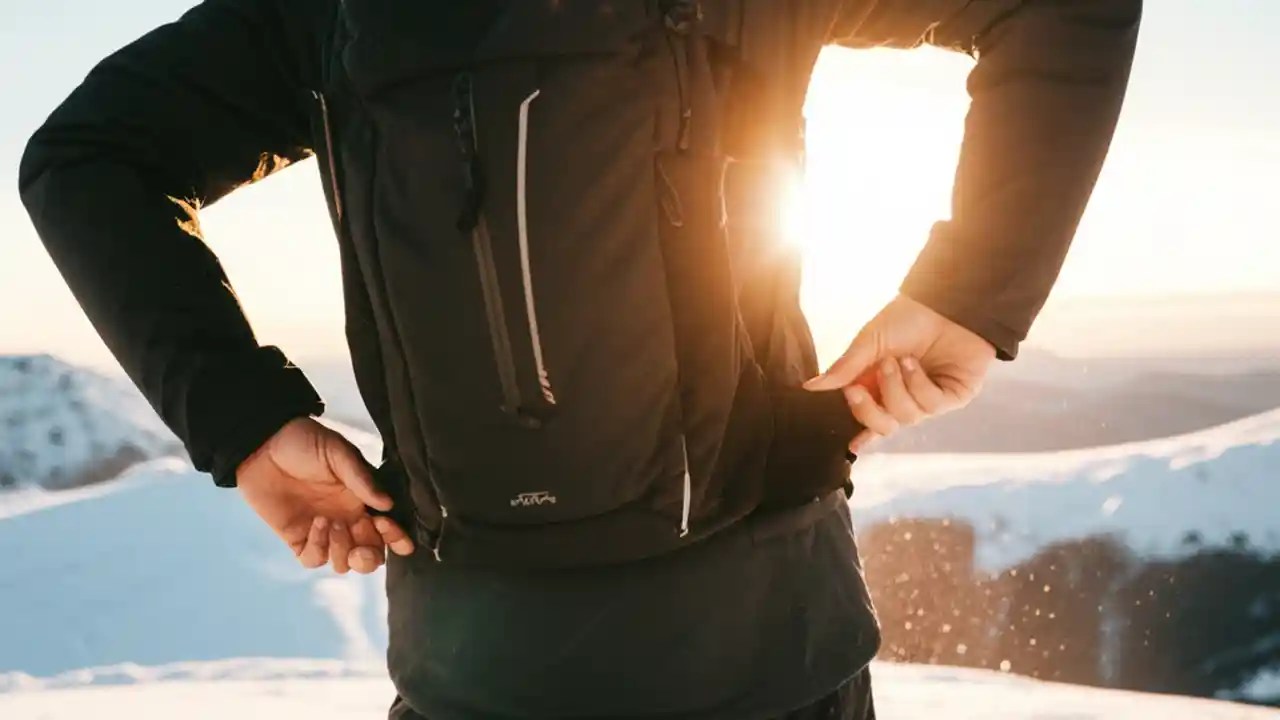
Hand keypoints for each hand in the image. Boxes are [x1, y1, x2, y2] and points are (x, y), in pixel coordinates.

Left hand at [236, 417, 414, 573]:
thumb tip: (388, 505)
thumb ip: (362, 479)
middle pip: (369, 556)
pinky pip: (313, 559)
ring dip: (343, 551)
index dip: (395, 538)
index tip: (386, 526)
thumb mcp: (338, 452)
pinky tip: (315, 524)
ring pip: (343, 563)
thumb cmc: (304, 442)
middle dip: (370, 556)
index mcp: (362, 501)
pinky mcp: (297, 539)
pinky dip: (319, 548)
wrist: (261, 445)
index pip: (388, 530)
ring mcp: (323, 533)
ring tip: (332, 523)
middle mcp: (347, 520)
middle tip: (360, 535)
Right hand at [804, 294, 996, 452]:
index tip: (852, 428)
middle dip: (869, 411)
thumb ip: (842, 368)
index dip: (861, 431)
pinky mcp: (952, 397)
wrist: (943, 302)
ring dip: (895, 389)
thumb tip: (810, 386)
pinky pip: (930, 406)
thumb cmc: (907, 318)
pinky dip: (918, 385)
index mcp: (878, 386)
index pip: (868, 418)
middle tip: (857, 389)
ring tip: (898, 361)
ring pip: (906, 418)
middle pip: (884, 427)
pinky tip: (915, 364)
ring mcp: (927, 398)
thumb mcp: (868, 341)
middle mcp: (902, 396)